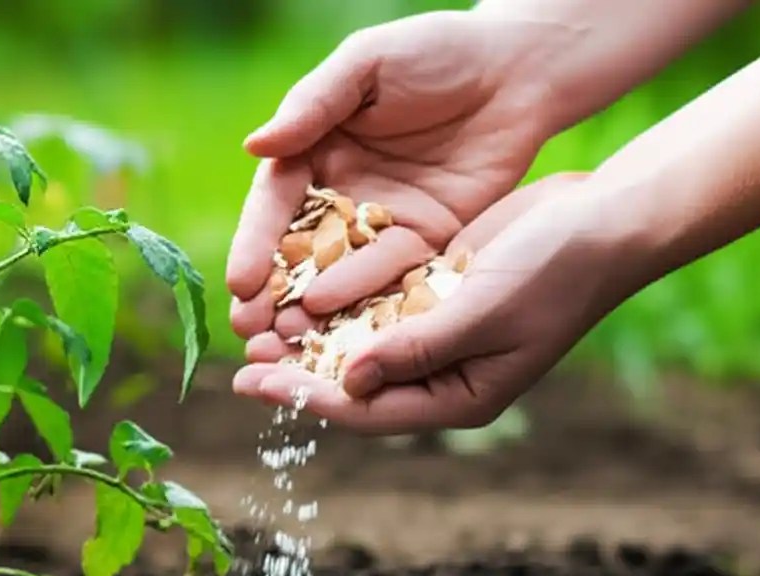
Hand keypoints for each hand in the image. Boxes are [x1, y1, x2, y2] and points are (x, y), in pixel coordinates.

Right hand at [226, 11, 559, 352]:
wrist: (519, 69)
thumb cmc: (437, 50)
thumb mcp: (367, 64)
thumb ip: (314, 104)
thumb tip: (255, 147)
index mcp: (313, 150)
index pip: (275, 204)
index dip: (256, 242)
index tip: (240, 281)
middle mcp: (340, 193)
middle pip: (298, 250)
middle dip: (272, 290)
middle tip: (249, 330)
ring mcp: (382, 222)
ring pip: (340, 273)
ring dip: (312, 308)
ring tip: (288, 341)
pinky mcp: (426, 241)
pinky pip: (395, 275)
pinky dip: (369, 301)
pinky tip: (346, 328)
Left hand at [232, 172, 647, 434]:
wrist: (602, 217)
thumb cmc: (557, 270)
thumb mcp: (484, 312)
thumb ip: (416, 347)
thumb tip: (350, 380)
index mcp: (459, 395)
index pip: (368, 408)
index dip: (306, 395)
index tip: (252, 381)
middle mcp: (441, 373)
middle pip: (353, 382)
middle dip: (297, 370)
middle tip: (240, 357)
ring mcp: (436, 332)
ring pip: (357, 343)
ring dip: (309, 336)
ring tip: (256, 324)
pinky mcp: (433, 291)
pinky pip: (373, 306)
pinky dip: (336, 302)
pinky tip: (294, 289)